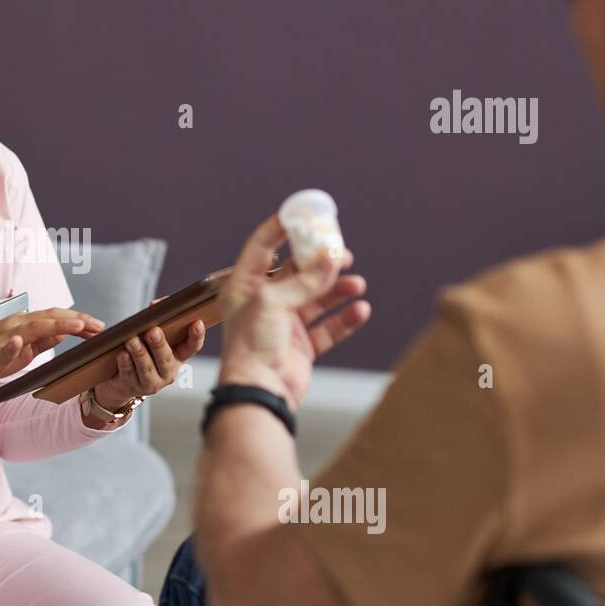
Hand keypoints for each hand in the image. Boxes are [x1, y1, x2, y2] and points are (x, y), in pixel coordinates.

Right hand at [0, 308, 104, 407]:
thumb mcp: (23, 351)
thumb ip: (42, 342)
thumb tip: (64, 332)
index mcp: (23, 323)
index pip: (56, 317)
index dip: (79, 320)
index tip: (99, 327)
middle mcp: (14, 324)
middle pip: (50, 317)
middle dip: (78, 320)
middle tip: (100, 327)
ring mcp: (2, 336)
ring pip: (33, 326)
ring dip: (57, 324)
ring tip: (79, 325)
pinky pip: (4, 347)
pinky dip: (14, 344)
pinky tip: (21, 342)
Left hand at [91, 301, 206, 411]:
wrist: (119, 381)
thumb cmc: (139, 350)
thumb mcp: (148, 335)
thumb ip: (154, 318)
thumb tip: (156, 304)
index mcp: (177, 357)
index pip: (192, 348)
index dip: (197, 336)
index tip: (197, 322)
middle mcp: (168, 372)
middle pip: (166, 359)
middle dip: (159, 344)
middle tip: (153, 331)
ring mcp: (151, 383)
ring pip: (146, 368)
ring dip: (139, 353)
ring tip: (132, 341)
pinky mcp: (132, 387)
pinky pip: (129, 374)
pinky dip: (125, 363)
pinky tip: (122, 354)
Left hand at [217, 213, 370, 408]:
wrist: (259, 391)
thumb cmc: (252, 345)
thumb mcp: (273, 302)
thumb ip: (304, 281)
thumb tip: (331, 259)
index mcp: (244, 287)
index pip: (261, 247)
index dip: (280, 229)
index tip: (302, 214)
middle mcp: (263, 303)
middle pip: (295, 272)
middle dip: (320, 262)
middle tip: (343, 254)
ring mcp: (283, 324)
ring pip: (316, 298)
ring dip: (337, 288)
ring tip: (356, 283)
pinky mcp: (301, 346)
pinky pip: (328, 326)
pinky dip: (345, 317)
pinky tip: (360, 309)